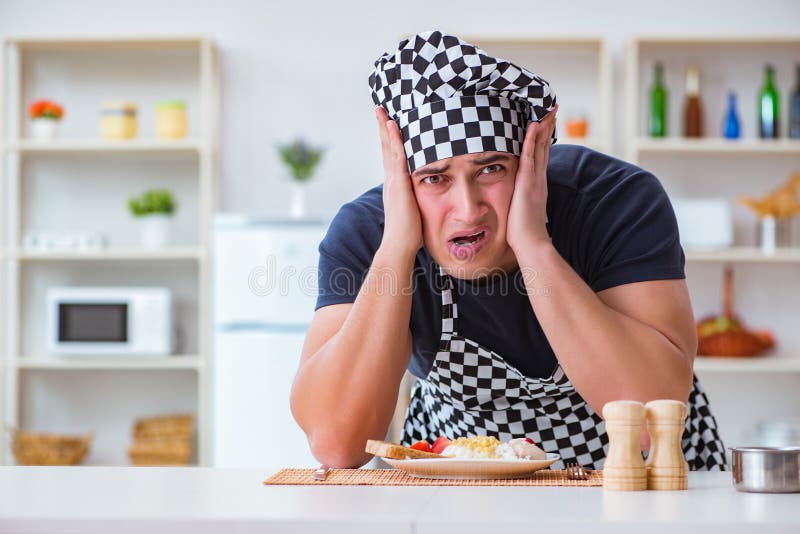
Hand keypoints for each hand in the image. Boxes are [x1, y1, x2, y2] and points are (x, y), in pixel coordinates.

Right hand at [375, 105, 422, 257]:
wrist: (400, 245)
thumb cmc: (410, 233)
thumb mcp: (415, 210)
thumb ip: (418, 199)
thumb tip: (431, 196)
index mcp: (395, 185)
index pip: (391, 157)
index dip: (389, 140)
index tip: (388, 123)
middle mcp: (391, 180)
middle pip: (385, 147)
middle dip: (382, 127)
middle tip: (379, 109)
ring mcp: (393, 181)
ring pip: (388, 148)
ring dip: (384, 127)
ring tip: (382, 110)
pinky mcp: (398, 184)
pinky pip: (396, 156)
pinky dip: (393, 139)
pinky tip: (392, 124)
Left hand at [506, 105, 557, 252]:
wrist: (530, 242)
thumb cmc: (523, 232)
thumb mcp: (522, 210)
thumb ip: (521, 200)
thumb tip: (516, 199)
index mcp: (537, 184)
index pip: (540, 156)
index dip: (543, 139)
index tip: (546, 123)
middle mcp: (539, 178)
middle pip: (544, 147)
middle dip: (548, 127)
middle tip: (552, 108)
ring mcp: (535, 179)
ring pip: (539, 147)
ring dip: (543, 127)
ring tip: (547, 109)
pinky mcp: (528, 181)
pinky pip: (529, 155)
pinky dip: (531, 139)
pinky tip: (533, 124)